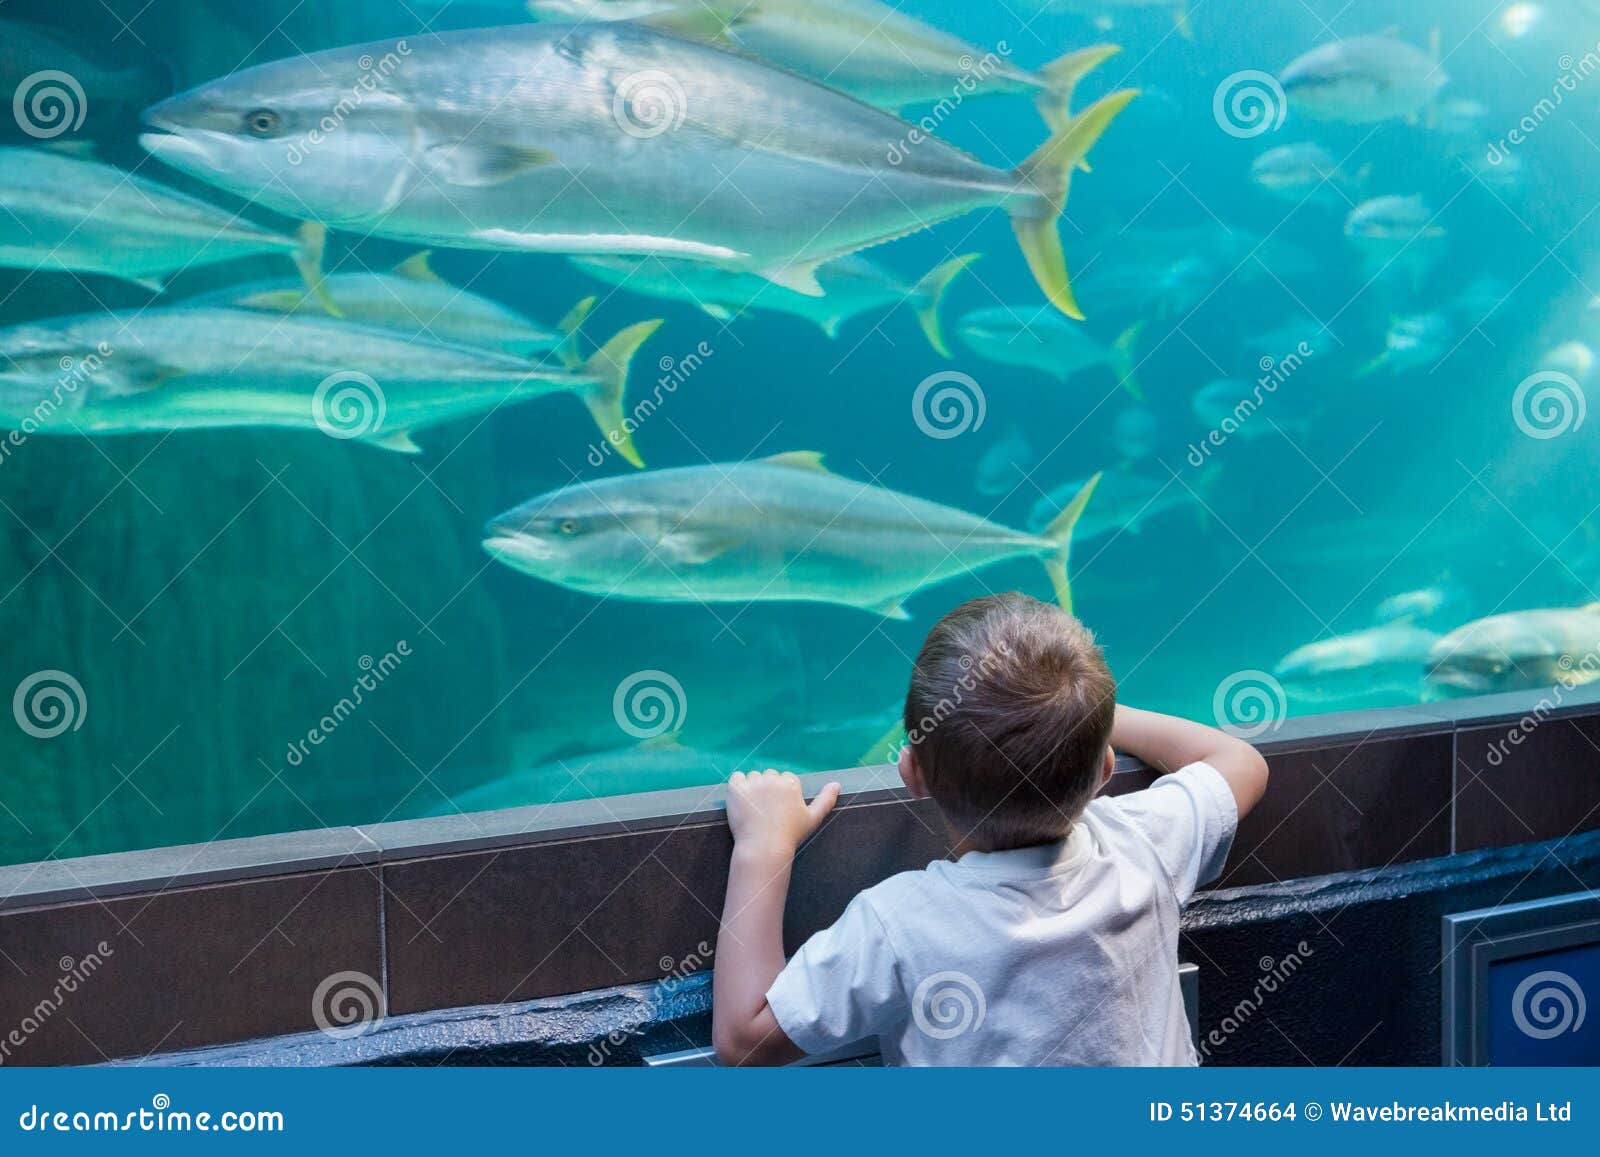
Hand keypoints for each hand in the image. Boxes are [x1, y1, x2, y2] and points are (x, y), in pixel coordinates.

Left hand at [725, 770, 840, 856]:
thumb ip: (826, 800)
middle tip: (767, 811)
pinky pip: (736, 777)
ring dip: (753, 787)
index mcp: (791, 783)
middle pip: (769, 775)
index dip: (782, 794)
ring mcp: (753, 783)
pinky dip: (738, 787)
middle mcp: (772, 779)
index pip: (785, 778)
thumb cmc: (790, 835)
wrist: (764, 848)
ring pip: (753, 776)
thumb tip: (837, 784)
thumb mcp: (813, 819)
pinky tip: (741, 801)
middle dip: (768, 788)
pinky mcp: (736, 788)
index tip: (779, 810)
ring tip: (754, 808)